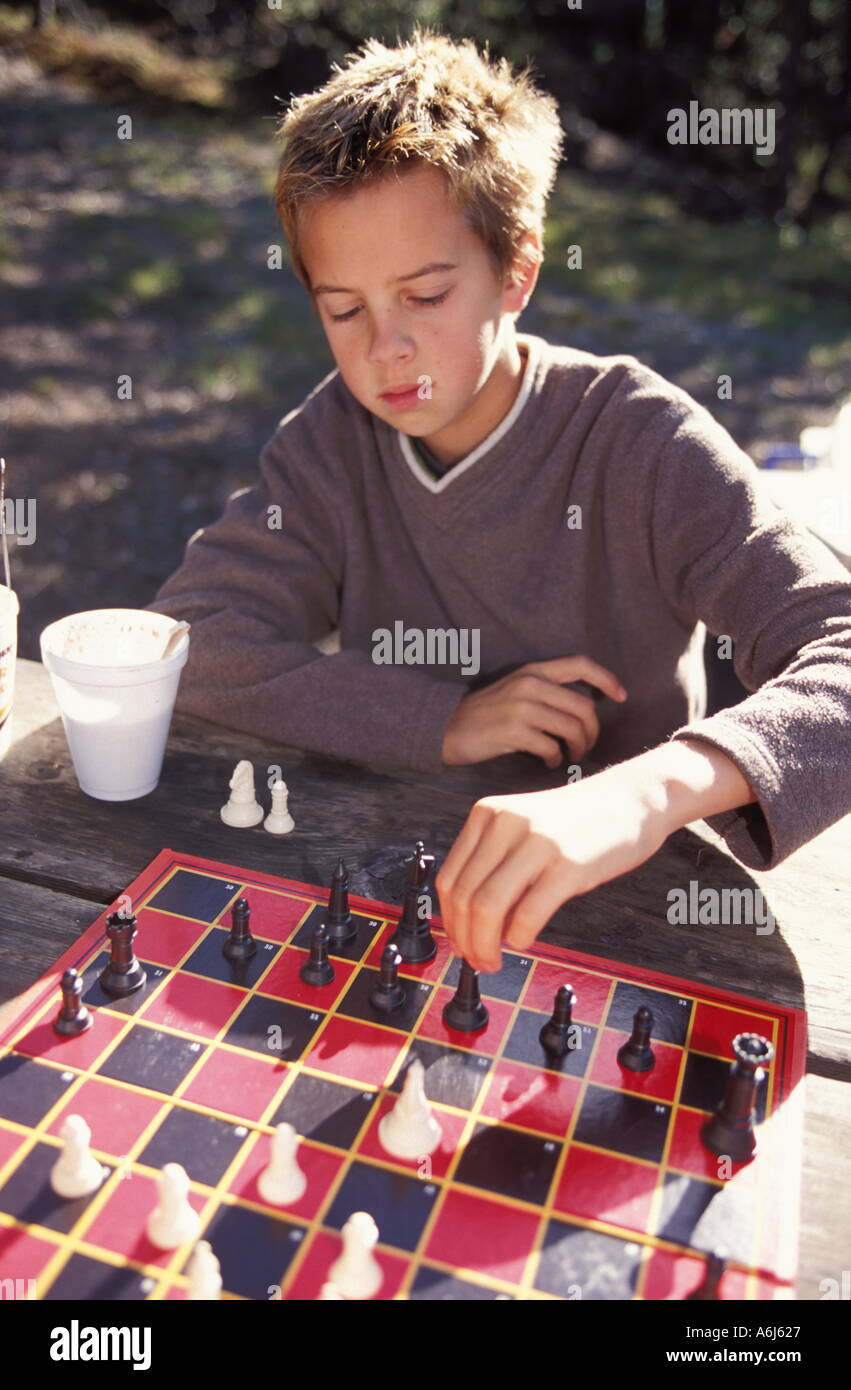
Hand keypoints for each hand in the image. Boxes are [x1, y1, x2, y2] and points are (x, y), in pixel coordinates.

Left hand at [435, 763, 670, 971]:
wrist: (632, 798)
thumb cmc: (578, 820)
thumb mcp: (524, 826)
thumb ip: (495, 860)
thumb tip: (469, 920)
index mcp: (488, 814)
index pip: (449, 878)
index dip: (449, 921)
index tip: (460, 942)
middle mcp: (506, 823)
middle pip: (464, 896)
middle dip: (465, 939)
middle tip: (479, 961)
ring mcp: (537, 842)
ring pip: (486, 907)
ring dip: (485, 944)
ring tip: (495, 959)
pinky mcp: (568, 864)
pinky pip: (528, 913)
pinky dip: (519, 937)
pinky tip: (524, 941)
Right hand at [441, 656, 626, 767]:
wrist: (445, 727)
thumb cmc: (486, 713)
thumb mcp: (515, 690)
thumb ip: (546, 691)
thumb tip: (585, 710)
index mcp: (533, 671)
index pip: (580, 664)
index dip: (607, 678)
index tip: (622, 696)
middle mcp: (529, 685)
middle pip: (583, 706)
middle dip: (592, 731)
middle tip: (586, 745)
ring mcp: (521, 708)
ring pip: (571, 728)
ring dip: (577, 747)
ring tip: (571, 755)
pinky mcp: (512, 732)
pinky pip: (550, 747)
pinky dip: (555, 758)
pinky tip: (549, 761)